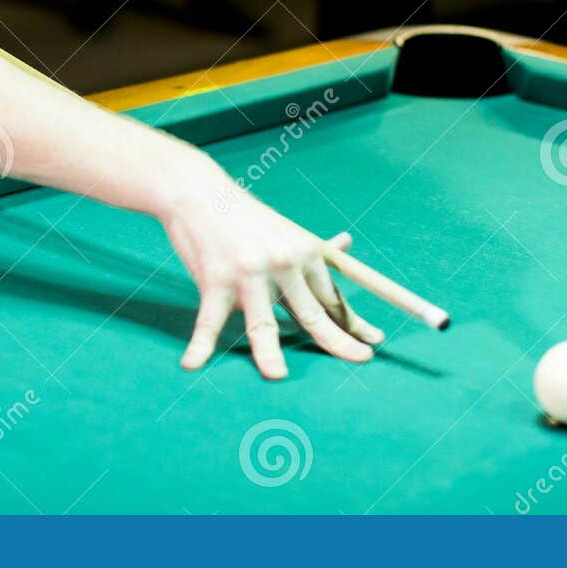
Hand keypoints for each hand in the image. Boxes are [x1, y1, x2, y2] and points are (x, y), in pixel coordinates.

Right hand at [159, 186, 384, 379]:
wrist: (199, 192)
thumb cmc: (244, 217)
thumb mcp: (283, 230)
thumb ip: (313, 248)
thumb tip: (347, 243)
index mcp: (303, 252)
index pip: (331, 296)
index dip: (352, 321)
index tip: (373, 339)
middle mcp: (282, 263)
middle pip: (312, 313)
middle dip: (338, 341)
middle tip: (361, 359)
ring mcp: (248, 274)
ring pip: (262, 324)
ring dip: (268, 354)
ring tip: (277, 376)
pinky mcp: (214, 280)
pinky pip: (209, 321)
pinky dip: (200, 344)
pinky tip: (193, 363)